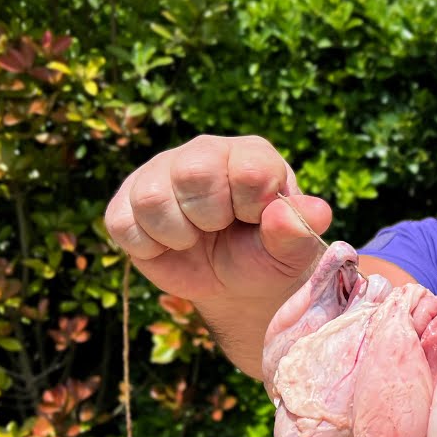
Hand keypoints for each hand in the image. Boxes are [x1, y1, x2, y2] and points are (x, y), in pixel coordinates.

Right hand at [105, 135, 331, 303]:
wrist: (234, 284)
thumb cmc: (267, 256)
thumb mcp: (291, 250)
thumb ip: (300, 230)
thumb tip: (313, 212)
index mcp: (252, 155)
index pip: (249, 170)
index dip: (251, 207)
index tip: (255, 221)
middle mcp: (204, 152)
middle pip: (193, 173)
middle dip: (210, 217)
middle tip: (221, 230)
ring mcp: (161, 173)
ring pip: (152, 197)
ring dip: (178, 234)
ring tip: (197, 239)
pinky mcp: (127, 201)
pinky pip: (123, 223)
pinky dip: (149, 247)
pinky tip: (170, 245)